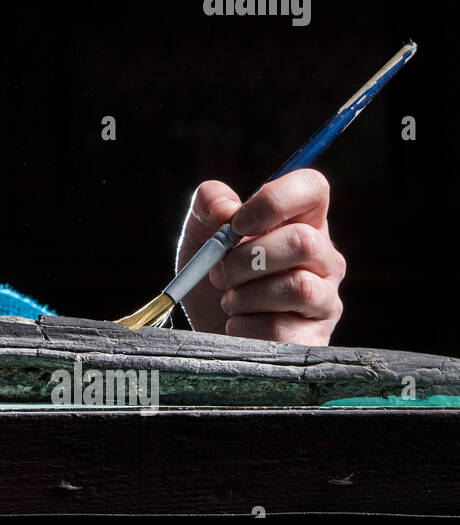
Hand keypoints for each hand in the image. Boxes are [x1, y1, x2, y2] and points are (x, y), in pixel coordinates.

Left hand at [176, 169, 345, 344]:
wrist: (206, 335)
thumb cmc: (211, 280)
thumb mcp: (200, 235)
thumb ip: (208, 204)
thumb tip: (227, 208)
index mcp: (300, 222)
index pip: (312, 187)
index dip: (273, 199)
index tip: (235, 224)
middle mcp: (323, 258)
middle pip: (303, 241)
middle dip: (246, 258)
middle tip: (219, 273)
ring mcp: (325, 299)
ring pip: (298, 287)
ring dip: (244, 295)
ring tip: (230, 300)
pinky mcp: (314, 337)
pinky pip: (281, 328)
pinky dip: (244, 326)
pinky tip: (238, 325)